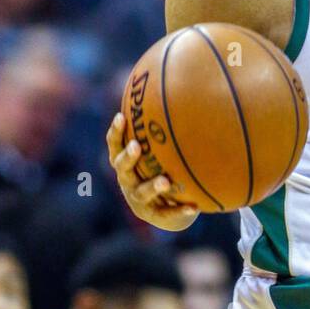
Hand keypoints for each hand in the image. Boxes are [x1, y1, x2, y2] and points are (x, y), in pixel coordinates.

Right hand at [106, 111, 199, 232]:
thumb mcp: (157, 154)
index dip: (116, 133)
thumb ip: (161, 133)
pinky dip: (180, 211)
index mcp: (125, 164)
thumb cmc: (161, 172)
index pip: (115, 146)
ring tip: (165, 181)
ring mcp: (139, 200)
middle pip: (122, 168)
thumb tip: (177, 92)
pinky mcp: (155, 216)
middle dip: (128, 157)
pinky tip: (194, 208)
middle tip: (136, 146)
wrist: (167, 212)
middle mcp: (128, 181)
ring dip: (153, 186)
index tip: (121, 117)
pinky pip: (168, 214)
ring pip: (142, 193)